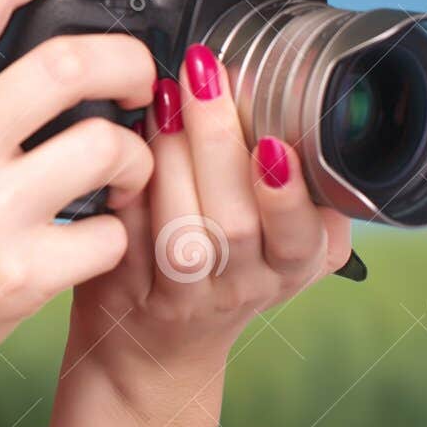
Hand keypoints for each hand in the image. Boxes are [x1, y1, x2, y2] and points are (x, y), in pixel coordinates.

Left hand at [69, 42, 353, 383]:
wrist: (152, 349)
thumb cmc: (217, 272)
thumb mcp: (276, 239)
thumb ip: (292, 183)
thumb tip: (282, 87)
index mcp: (291, 264)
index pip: (305, 236)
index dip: (288, 193)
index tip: (274, 142)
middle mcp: (242, 285)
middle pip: (238, 223)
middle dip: (219, 143)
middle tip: (203, 77)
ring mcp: (184, 294)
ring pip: (182, 233)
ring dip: (172, 159)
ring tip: (162, 101)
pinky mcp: (128, 290)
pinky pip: (129, 239)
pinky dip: (127, 191)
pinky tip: (121, 146)